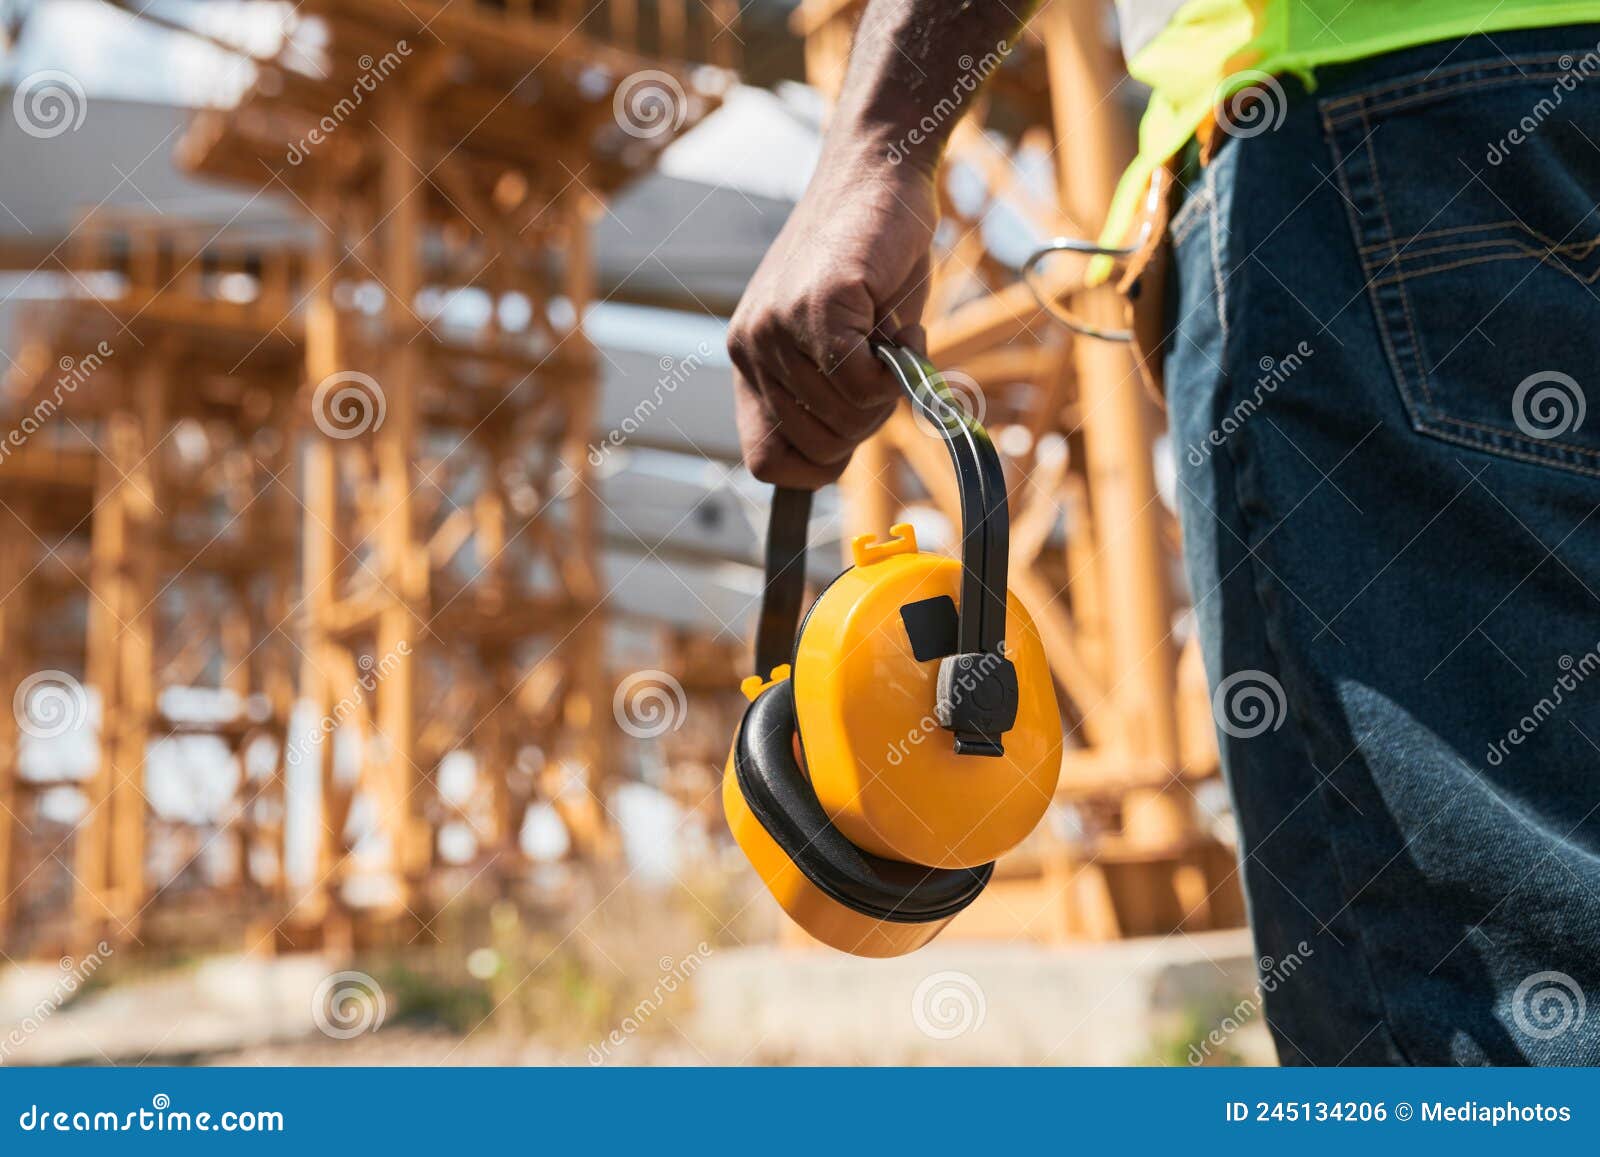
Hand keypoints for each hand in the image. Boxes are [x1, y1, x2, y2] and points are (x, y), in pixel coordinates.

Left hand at [727, 140, 936, 487]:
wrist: (877, 172)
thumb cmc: (869, 261)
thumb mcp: (843, 343)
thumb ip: (835, 395)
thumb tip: (841, 454)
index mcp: (749, 361)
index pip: (767, 460)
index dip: (818, 463)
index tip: (853, 426)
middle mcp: (751, 347)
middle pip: (820, 447)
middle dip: (867, 423)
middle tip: (885, 367)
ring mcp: (778, 325)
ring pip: (846, 420)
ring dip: (887, 391)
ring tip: (889, 331)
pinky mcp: (817, 304)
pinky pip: (864, 384)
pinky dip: (897, 372)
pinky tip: (898, 326)